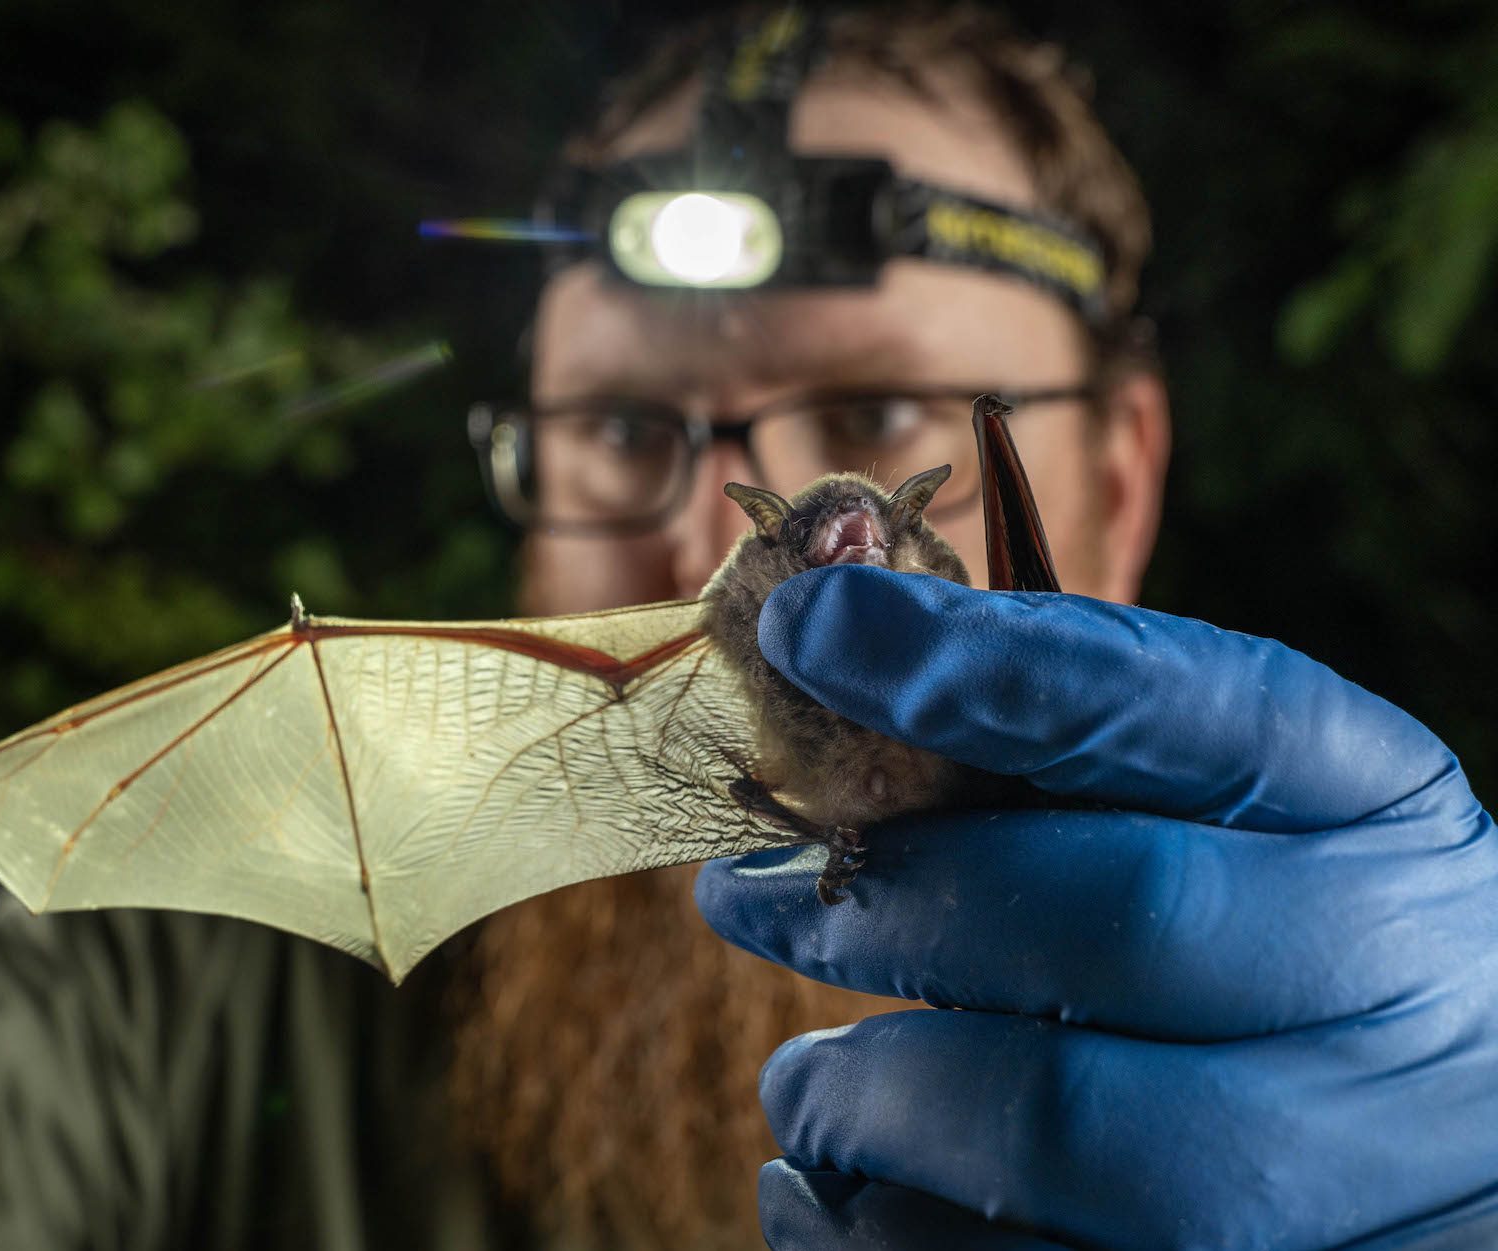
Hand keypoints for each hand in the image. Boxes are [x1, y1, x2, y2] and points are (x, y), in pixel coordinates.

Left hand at [696, 565, 1497, 1248]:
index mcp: (1373, 810)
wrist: (1437, 1135)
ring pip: (1059, 1137)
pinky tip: (832, 1189)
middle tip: (745, 896)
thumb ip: (1065, 759)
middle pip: (1120, 922)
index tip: (811, 626)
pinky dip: (870, 1231)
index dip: (991, 665)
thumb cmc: (1266, 948)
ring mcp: (1350, 1177)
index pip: (1195, 706)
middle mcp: (1399, 985)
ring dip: (867, 1096)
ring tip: (809, 1083)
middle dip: (889, 904)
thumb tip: (825, 657)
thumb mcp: (1224, 820)